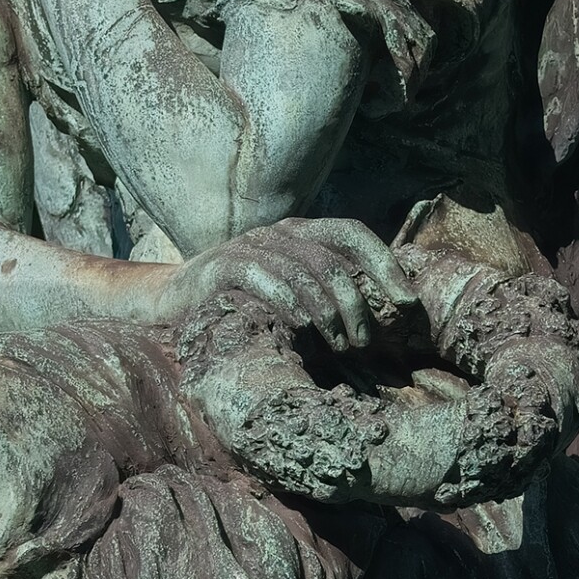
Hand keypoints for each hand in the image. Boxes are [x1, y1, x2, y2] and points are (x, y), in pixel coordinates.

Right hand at [166, 217, 417, 353]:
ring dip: (328, 314)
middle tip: (364, 343)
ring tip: (339, 345)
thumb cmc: (240, 302)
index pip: (353, 234)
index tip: (408, 302)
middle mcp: (279, 233)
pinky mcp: (224, 267)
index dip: (386, 264)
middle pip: (333, 260)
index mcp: (300, 233)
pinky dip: (289, 303)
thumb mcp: (287, 292)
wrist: (171, 300)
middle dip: (356, 305)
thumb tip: (381, 317)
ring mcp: (250, 247)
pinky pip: (265, 278)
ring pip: (304, 273)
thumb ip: (325, 292)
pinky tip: (302, 329)